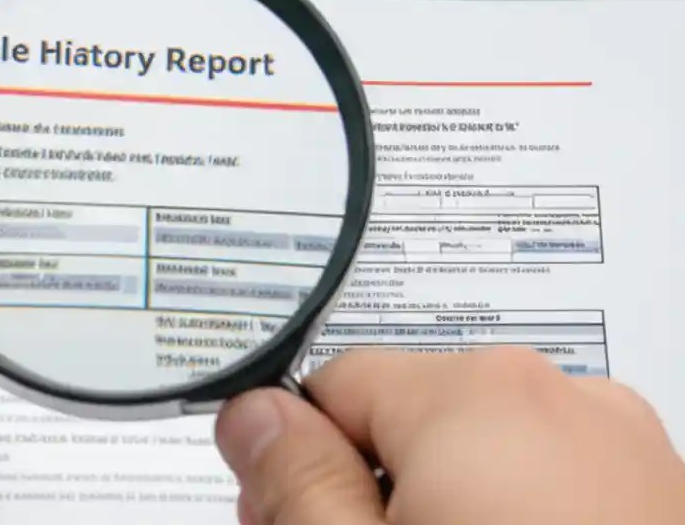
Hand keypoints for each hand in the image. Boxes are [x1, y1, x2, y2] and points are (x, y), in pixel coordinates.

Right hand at [214, 347, 684, 523]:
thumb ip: (294, 481)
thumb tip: (253, 417)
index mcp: (479, 395)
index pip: (332, 385)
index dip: (296, 464)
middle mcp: (566, 403)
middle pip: (410, 424)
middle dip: (368, 494)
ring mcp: (630, 457)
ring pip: (482, 464)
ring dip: (439, 516)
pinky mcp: (660, 506)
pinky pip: (551, 496)